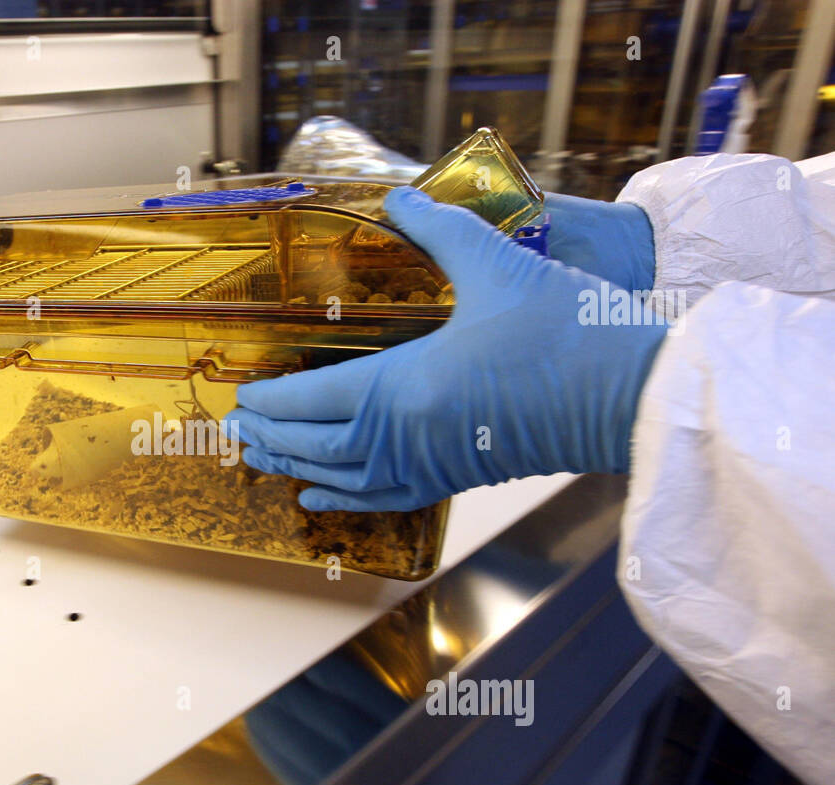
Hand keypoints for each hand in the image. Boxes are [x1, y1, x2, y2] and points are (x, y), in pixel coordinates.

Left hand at [226, 187, 668, 512]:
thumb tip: (399, 199)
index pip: (314, 400)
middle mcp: (406, 436)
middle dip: (274, 437)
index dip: (273, 401)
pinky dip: (343, 500)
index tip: (244, 394)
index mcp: (404, 387)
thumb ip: (440, 231)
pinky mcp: (457, 478)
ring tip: (263, 461)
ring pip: (343, 477)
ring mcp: (431, 464)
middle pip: (317, 445)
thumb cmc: (567, 333)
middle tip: (240, 429)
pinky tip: (318, 498)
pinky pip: (384, 499)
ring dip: (296, 468)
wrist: (630, 395)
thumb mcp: (497, 268)